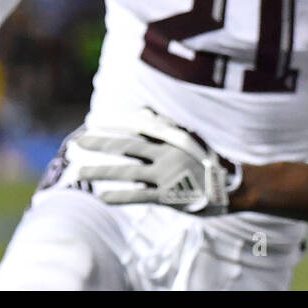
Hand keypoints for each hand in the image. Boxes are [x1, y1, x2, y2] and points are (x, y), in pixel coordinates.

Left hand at [72, 107, 241, 214]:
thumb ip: (164, 125)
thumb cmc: (207, 160)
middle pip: (127, 147)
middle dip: (100, 145)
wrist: (231, 186)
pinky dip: (120, 196)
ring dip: (101, 172)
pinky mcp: (168, 196)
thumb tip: (141, 111)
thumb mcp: (189, 136)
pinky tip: (102, 197)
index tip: (91, 125)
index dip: (113, 127)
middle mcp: (167, 154)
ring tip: (79, 173)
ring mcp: (167, 175)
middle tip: (77, 143)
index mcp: (172, 138)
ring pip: (128, 172)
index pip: (136, 128)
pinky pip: (139, 196)